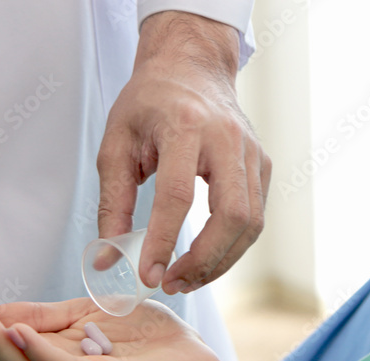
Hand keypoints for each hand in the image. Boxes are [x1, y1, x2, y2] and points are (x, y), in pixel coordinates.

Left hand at [97, 11, 270, 293]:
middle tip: (172, 283)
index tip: (148, 275)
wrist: (190, 67)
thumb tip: (107, 258)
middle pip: (231, 215)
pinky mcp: (263, 165)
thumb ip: (112, 204)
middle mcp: (226, 139)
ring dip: (220, 262)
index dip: (163, 242)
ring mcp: (252, 152)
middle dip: (203, 261)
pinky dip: (232, 247)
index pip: (178, 196)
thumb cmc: (148, 103)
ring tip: (186, 280)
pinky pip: (255, 218)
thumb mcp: (115, 145)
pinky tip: (206, 259)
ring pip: (250, 223)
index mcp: (185, 126)